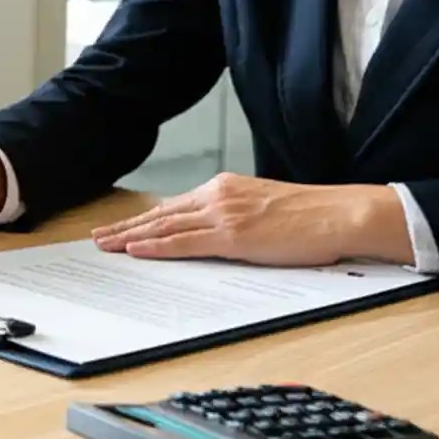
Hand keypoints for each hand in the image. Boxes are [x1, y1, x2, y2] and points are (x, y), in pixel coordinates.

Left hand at [91, 173, 413, 265]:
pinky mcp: (232, 235)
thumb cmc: (310, 216)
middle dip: (126, 228)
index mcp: (224, 188)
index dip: (143, 219)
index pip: (173, 207)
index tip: (121, 228)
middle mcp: (217, 196)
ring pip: (165, 227)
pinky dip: (156, 246)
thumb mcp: (262, 208)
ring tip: (105, 246)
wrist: (340, 213)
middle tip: (98, 238)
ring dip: (131, 238)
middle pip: (160, 215)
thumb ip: (233, 215)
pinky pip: (184, 242)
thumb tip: (212, 233)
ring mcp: (223, 214)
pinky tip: (136, 250)